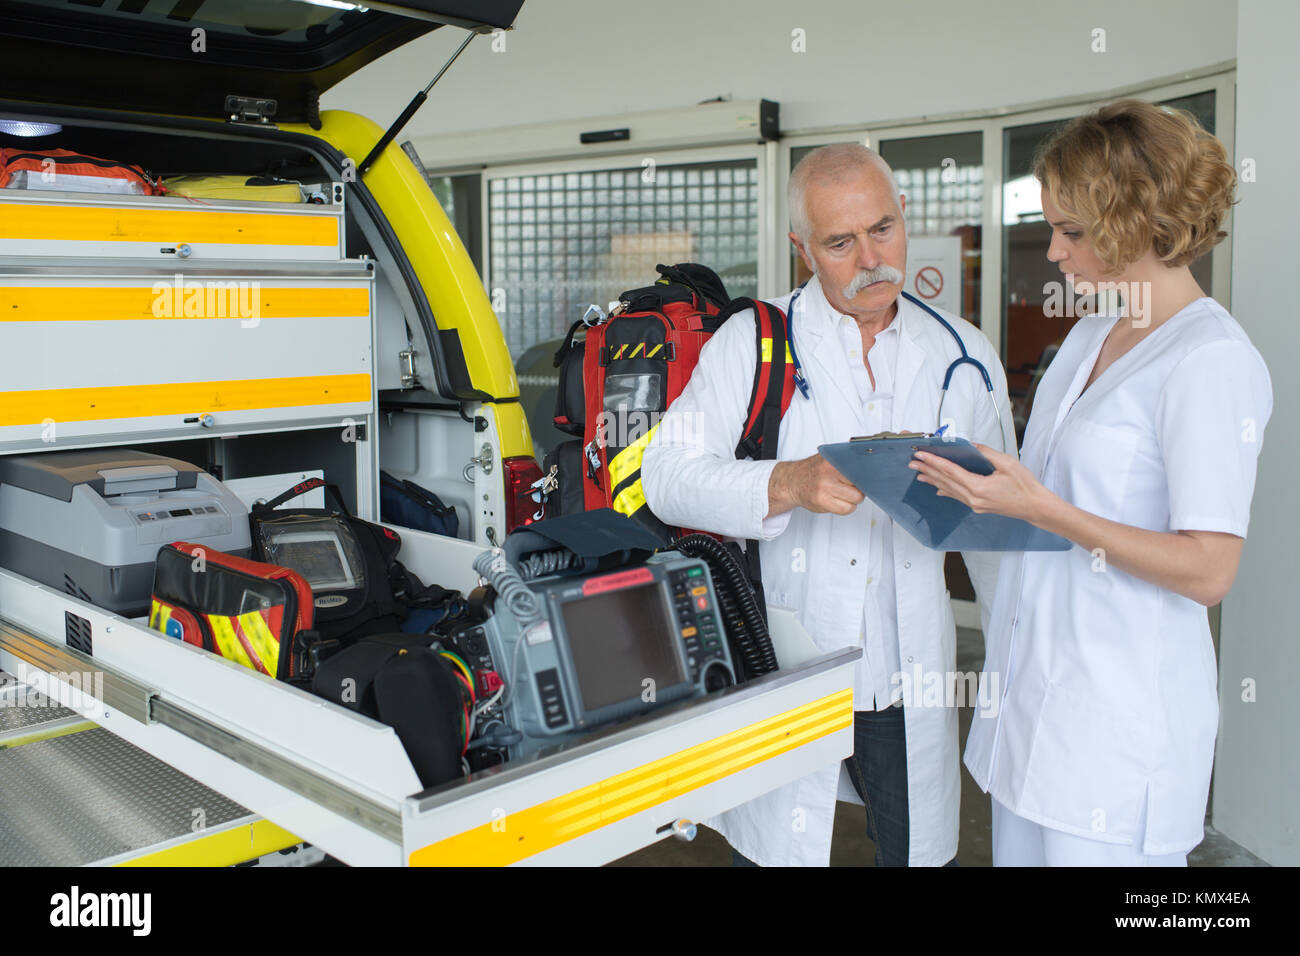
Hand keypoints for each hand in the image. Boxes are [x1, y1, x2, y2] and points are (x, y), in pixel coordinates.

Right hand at [769, 453, 863, 516]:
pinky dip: (845, 508)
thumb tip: (870, 466)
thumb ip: (846, 460)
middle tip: (850, 487)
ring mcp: (824, 487)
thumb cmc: (813, 471)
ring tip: (843, 494)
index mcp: (832, 459)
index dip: (866, 476)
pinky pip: (846, 509)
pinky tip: (838, 501)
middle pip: (860, 485)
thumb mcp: (828, 458)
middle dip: (859, 489)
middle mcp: (828, 472)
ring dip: (852, 500)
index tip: (868, 478)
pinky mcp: (822, 501)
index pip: (861, 468)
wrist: (792, 482)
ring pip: (855, 499)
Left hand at [908, 444, 1051, 523]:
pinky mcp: (978, 506)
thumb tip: (971, 446)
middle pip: (945, 481)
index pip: (951, 471)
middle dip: (928, 470)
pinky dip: (946, 491)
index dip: (934, 462)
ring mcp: (974, 504)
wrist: (1035, 507)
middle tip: (913, 462)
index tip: (922, 455)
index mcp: (979, 488)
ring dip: (933, 480)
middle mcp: (973, 498)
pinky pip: (957, 497)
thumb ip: (987, 454)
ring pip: (949, 490)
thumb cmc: (1025, 486)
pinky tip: (937, 489)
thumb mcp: (1007, 464)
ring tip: (918, 474)